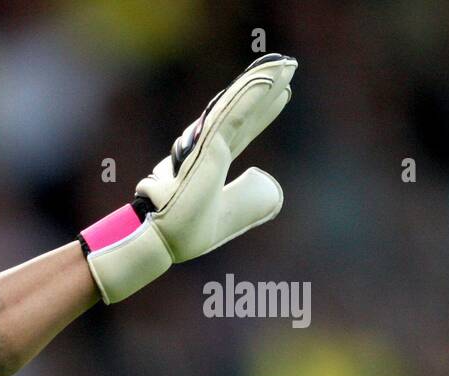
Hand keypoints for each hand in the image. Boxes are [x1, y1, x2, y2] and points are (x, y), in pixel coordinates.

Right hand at [80, 53, 297, 303]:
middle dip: (266, 88)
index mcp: (210, 164)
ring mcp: (205, 144)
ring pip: (239, 106)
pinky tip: (269, 76)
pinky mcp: (207, 146)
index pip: (242, 130)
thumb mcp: (230, 216)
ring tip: (287, 63)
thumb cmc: (185, 232)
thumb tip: (268, 179)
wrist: (160, 239)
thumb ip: (252, 201)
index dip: (262, 111)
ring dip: (263, 81)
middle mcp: (206, 148)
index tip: (283, 92)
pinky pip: (233, 114)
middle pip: (243, 111)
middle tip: (289, 64)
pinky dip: (250, 94)